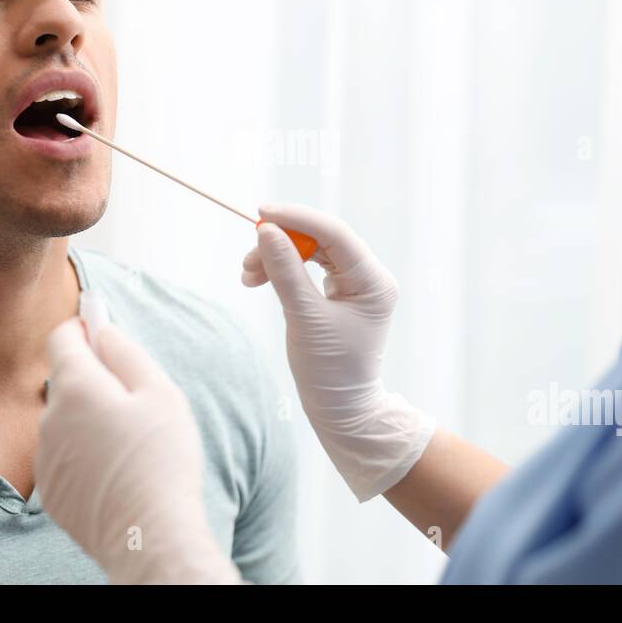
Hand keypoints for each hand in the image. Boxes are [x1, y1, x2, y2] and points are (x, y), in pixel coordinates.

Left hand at [35, 318, 241, 583]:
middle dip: (94, 381)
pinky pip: (65, 456)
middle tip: (135, 403)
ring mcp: (46, 458)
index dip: (84, 329)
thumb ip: (125, 352)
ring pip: (65, 421)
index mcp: (76, 387)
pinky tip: (117, 473)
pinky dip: (84, 455)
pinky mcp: (51, 491)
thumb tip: (102, 329)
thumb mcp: (159, 392)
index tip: (105, 336)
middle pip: (66, 380)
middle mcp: (50, 418)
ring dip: (88, 420)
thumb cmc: (162, 460)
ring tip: (130, 446)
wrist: (150, 536)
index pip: (62, 337)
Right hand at [243, 203, 435, 501]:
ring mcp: (355, 285)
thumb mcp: (304, 318)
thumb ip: (285, 272)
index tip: (261, 213)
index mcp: (373, 281)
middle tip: (248, 254)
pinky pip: (308, 269)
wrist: (340, 409)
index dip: (297, 219)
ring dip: (277, 257)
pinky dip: (283, 271)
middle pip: (321, 240)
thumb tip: (266, 231)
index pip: (334, 234)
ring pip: (311, 252)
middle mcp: (369, 277)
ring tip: (248, 274)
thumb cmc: (329, 370)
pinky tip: (259, 278)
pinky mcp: (339, 294)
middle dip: (282, 242)